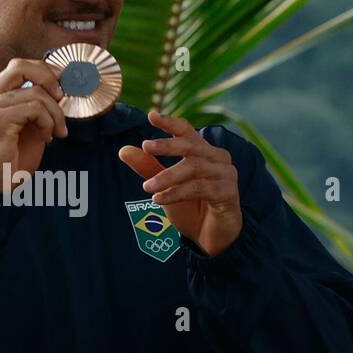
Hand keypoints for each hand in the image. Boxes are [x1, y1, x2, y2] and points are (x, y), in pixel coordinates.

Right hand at [0, 59, 68, 188]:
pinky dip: (48, 122)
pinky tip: (47, 138)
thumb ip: (38, 106)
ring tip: (56, 132)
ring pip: (36, 93)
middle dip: (50, 78)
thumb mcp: (29, 126)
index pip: (19, 66)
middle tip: (62, 97)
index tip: (62, 86)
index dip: (45, 71)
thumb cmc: (11, 160)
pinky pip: (35, 108)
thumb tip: (61, 90)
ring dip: (55, 113)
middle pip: (22, 66)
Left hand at [118, 111, 242, 256]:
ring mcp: (225, 174)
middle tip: (146, 146)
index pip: (186, 131)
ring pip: (194, 167)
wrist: (210, 237)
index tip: (151, 115)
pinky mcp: (228, 192)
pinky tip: (159, 199)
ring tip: (147, 187)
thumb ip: (148, 168)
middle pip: (191, 145)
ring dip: (168, 176)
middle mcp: (217, 158)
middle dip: (167, 145)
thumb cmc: (191, 208)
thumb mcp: (165, 187)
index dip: (170, 122)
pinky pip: (200, 188)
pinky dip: (177, 193)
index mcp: (202, 152)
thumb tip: (124, 150)